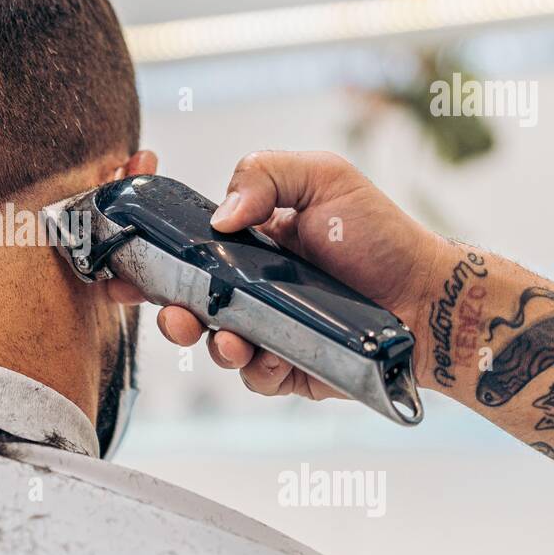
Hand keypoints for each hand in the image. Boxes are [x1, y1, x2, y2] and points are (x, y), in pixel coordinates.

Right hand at [152, 151, 447, 399]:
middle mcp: (249, 290)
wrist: (429, 297)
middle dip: (168, 313)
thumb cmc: (380, 235)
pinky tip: (271, 356)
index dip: (148, 261)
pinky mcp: (289, 369)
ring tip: (229, 339)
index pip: (184, 252)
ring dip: (211, 345)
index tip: (123, 270)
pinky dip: (256, 370)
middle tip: (174, 314)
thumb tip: (220, 219)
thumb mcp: (324, 177)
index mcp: (246, 244)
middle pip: (186, 306)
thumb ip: (265, 174)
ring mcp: (267, 332)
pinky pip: (255, 379)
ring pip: (215, 347)